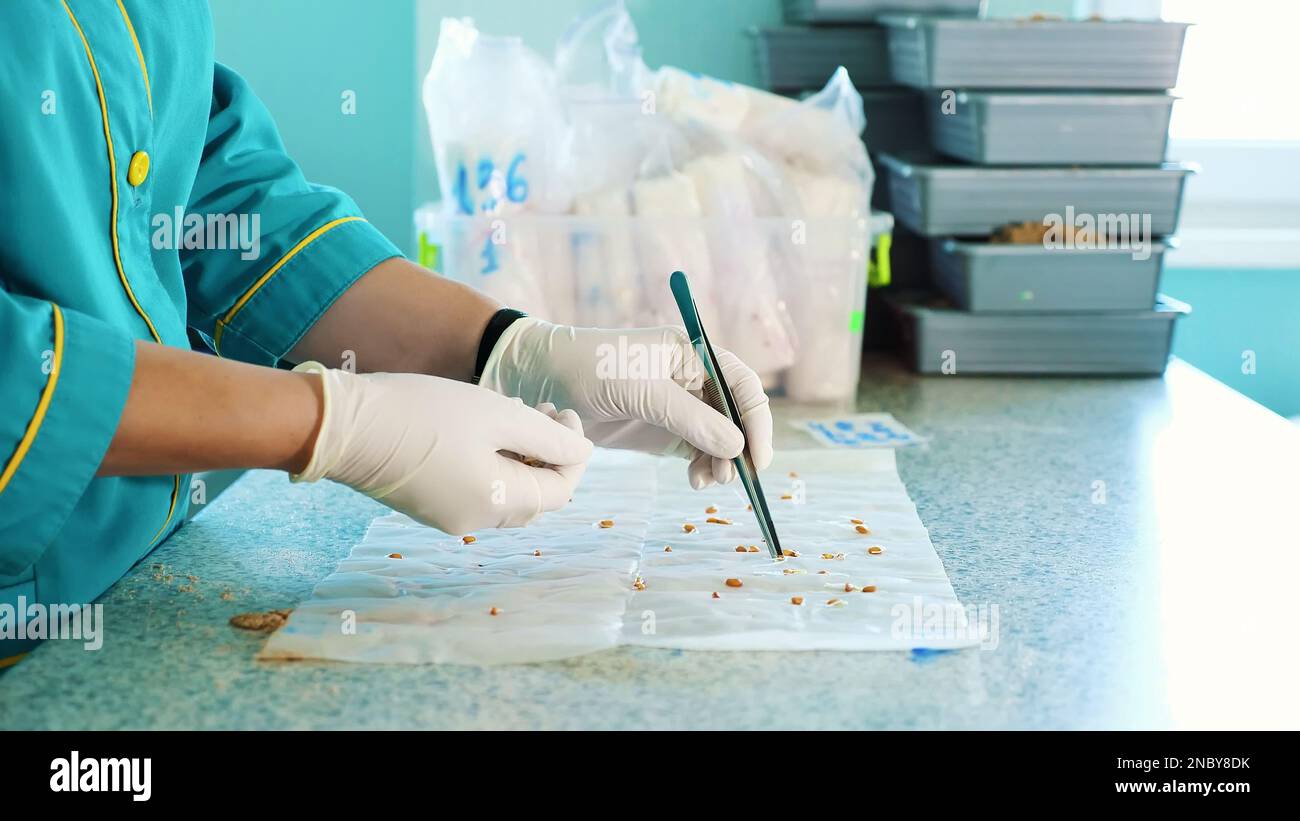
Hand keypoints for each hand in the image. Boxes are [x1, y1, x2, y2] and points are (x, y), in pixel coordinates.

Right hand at [292, 362, 591, 533]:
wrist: (344, 426)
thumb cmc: (424, 413)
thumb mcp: (497, 414)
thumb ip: (547, 436)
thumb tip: (581, 452)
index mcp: (498, 503)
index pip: (561, 490)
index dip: (574, 452)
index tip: (566, 412)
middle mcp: (476, 521)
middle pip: (535, 496)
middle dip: (549, 454)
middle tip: (544, 410)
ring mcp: (449, 518)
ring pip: (506, 494)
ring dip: (521, 458)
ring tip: (514, 414)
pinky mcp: (427, 506)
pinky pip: (476, 492)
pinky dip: (492, 465)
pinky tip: (482, 430)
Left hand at [479, 320, 772, 488]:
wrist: (539, 379)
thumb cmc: (588, 368)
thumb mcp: (640, 391)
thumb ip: (689, 418)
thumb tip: (737, 446)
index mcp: (692, 353)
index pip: (741, 384)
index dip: (757, 420)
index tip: (757, 457)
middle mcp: (691, 377)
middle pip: (735, 413)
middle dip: (739, 446)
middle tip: (734, 477)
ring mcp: (677, 405)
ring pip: (718, 436)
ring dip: (721, 460)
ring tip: (708, 481)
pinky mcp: (661, 428)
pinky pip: (695, 449)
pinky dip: (702, 465)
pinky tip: (695, 479)